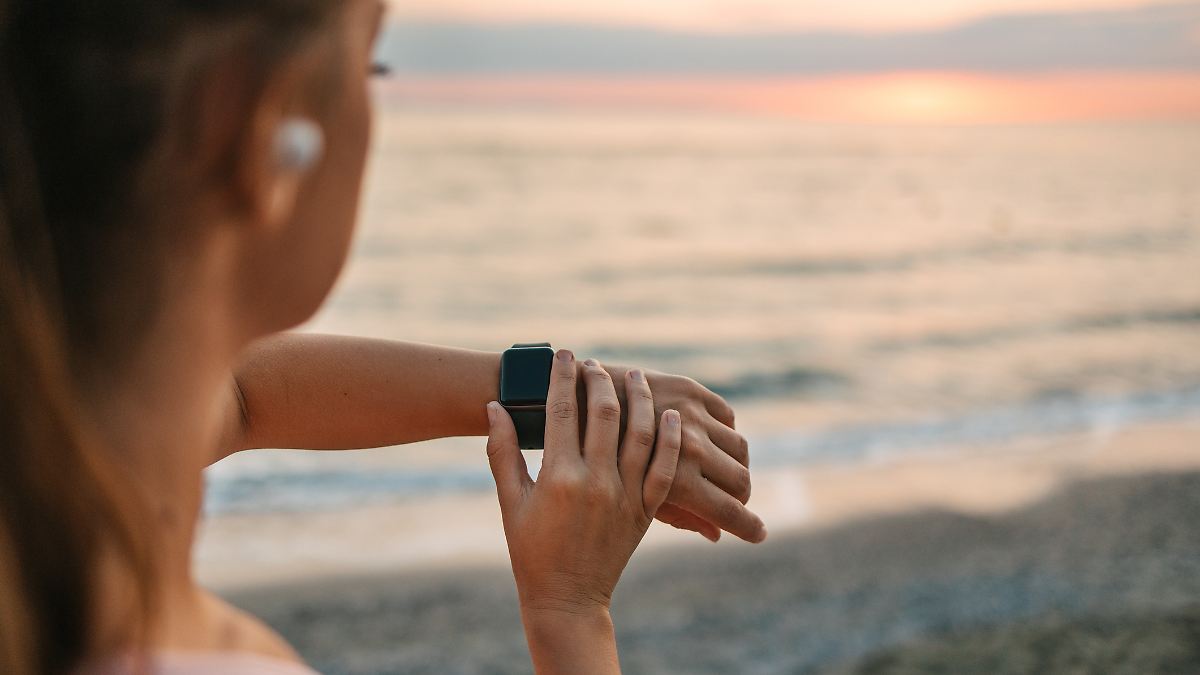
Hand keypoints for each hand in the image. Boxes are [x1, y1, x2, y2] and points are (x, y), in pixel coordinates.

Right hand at [485, 351, 681, 614]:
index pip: (562, 411)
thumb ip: (502, 452)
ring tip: (635, 374)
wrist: (567, 599)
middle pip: (604, 414)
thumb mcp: (510, 502)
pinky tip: (671, 416)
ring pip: (641, 434)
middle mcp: (596, 482)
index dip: (563, 377)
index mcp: (558, 477)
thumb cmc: (531, 551)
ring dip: (640, 399)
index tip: (563, 354)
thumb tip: (493, 406)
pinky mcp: (646, 511)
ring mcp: (625, 496)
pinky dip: (671, 439)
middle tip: (595, 362)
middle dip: (600, 380)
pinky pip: (665, 468)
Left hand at [597, 367, 766, 542]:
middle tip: (734, 506)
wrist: (571, 403)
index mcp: (674, 482)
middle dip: (743, 499)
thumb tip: (715, 535)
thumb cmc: (590, 463)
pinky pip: (727, 415)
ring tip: (723, 476)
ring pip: (740, 448)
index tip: (759, 534)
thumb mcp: (628, 502)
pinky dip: (726, 430)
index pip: (729, 512)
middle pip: (741, 481)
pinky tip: (713, 441)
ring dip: (737, 465)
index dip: (749, 527)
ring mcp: (690, 417)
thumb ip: (678, 516)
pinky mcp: (688, 390)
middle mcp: (689, 448)